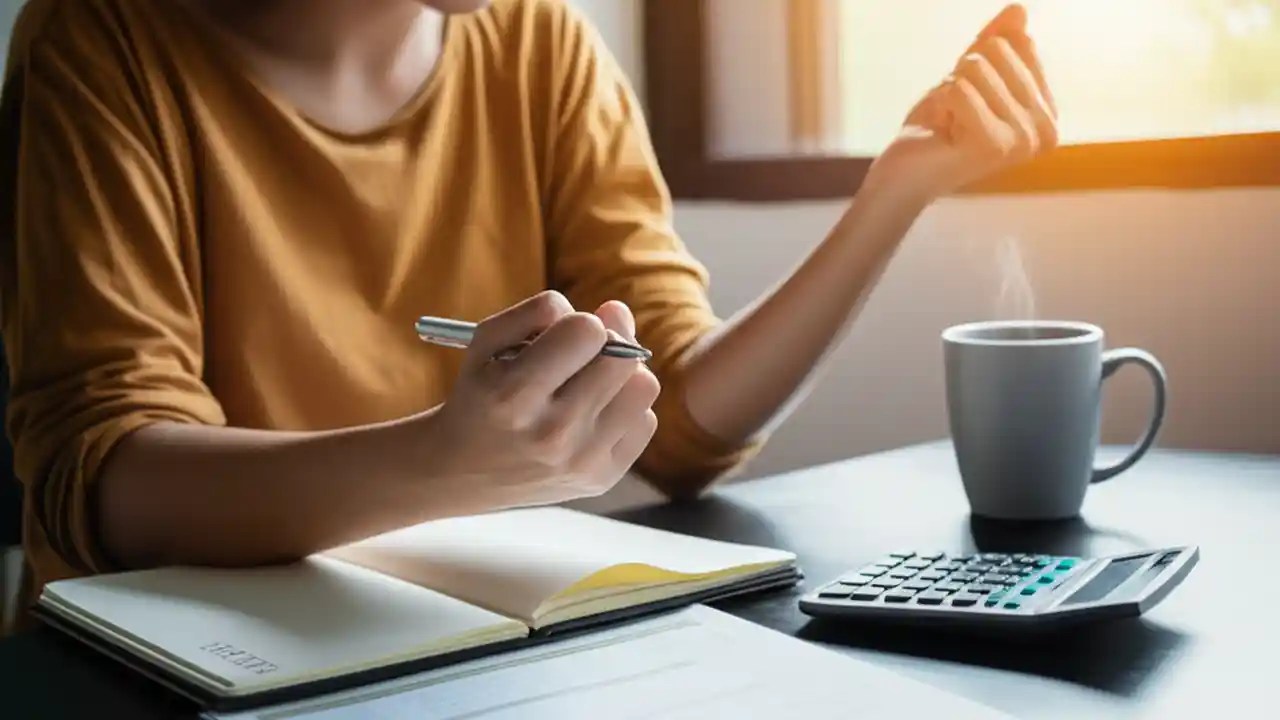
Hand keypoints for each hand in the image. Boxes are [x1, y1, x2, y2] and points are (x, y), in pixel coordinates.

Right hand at [422, 291, 659, 505]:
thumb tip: (616, 311)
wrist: (461, 471)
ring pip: (644, 388)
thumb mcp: (487, 341)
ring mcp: (581, 460)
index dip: (579, 322)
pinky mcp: (601, 479)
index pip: (587, 330)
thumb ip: (541, 311)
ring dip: (623, 375)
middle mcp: (551, 432)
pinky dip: (626, 410)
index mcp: (515, 394)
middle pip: (623, 358)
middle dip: (606, 342)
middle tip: (585, 351)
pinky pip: (646, 422)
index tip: (564, 335)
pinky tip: (595, 413)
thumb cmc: (481, 394)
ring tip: (592, 381)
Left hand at [864, 4, 1058, 204]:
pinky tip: (944, 132)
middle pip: (998, 51)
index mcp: (1048, 113)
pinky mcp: (994, 146)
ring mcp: (1023, 140)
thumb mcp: (969, 76)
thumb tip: (1019, 9)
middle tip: (956, 113)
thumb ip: (996, 43)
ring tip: (950, 123)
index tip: (971, 100)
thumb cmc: (939, 127)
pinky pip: (959, 89)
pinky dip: (941, 104)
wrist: (906, 173)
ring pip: (976, 67)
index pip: (1018, 43)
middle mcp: (1046, 129)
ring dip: (950, 92)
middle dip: (963, 77)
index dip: (979, 64)